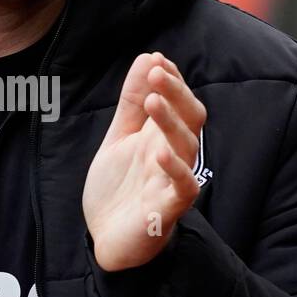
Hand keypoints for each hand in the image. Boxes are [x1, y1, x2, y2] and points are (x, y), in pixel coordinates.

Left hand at [82, 52, 206, 271]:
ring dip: (170, 122)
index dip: (171, 81)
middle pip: (190, 119)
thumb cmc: (119, 188)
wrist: (106, 240)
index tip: (157, 60)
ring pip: (186, 147)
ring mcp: (172, 182)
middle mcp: (173, 155)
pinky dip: (174, 169)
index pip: (179, 102)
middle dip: (175, 93)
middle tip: (157, 72)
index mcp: (162, 137)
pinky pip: (184, 188)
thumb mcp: (119, 138)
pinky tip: (158, 151)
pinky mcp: (168, 209)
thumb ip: (131, 102)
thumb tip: (147, 57)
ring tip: (152, 101)